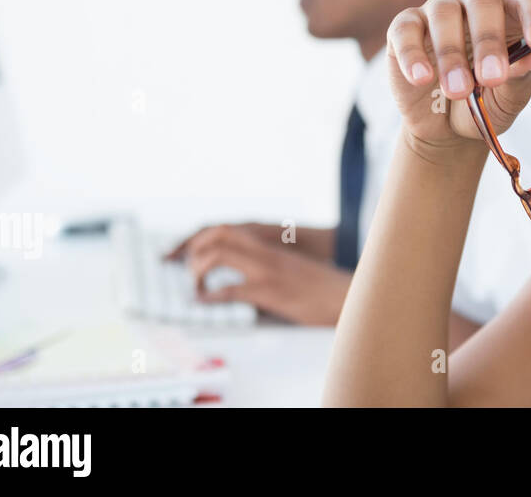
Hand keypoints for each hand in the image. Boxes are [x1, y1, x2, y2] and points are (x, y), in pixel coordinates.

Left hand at [177, 224, 351, 325]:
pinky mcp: (269, 290)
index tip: (183, 252)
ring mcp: (266, 269)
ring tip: (195, 285)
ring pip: (218, 255)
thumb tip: (241, 283)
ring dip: (198, 270)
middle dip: (192, 248)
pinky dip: (210, 296)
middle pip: (217, 233)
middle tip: (185, 268)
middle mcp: (266, 252)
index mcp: (270, 245)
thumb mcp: (291, 269)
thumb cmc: (322, 288)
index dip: (199, 237)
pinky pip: (229, 289)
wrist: (347, 295)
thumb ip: (267, 268)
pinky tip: (204, 301)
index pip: (227, 229)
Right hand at [384, 0, 530, 153]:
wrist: (446, 129)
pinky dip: (413, 55)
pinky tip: (423, 79)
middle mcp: (475, 2)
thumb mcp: (509, 97)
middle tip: (493, 77)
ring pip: (444, 13)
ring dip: (452, 53)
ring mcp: (438, 10)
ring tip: (459, 90)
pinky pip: (406, 30)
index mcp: (510, 13)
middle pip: (484, 1)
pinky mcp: (405, 28)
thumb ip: (520, 76)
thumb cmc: (486, 102)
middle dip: (489, 40)